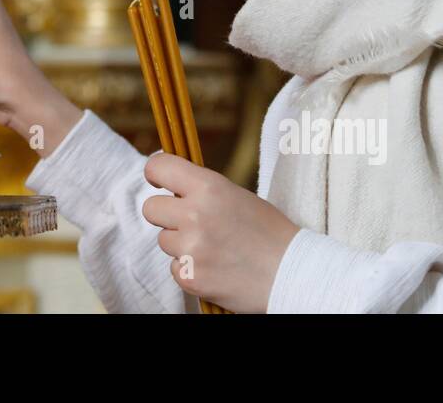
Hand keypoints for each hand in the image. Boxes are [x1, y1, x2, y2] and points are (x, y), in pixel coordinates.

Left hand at [142, 153, 300, 312]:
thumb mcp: (237, 196)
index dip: (155, 173)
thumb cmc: (269, 232)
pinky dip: (190, 268)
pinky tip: (215, 267)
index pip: (159, 167)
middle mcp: (195, 214)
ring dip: (181, 244)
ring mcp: (190, 248)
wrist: (292, 274)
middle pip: (150, 208)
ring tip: (214, 248)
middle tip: (188, 221)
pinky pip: (174, 267)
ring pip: (164, 240)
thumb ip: (203, 190)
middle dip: (165, 214)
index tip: (158, 181)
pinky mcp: (190, 277)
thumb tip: (172, 184)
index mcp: (209, 187)